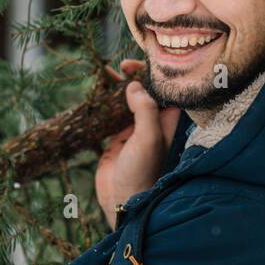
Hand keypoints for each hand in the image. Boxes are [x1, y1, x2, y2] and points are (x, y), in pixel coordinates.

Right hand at [95, 59, 182, 228]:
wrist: (121, 199)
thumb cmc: (142, 170)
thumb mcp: (149, 137)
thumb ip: (145, 109)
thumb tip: (134, 86)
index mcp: (167, 122)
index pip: (167, 89)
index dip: (156, 73)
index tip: (139, 65)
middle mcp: (153, 123)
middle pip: (147, 91)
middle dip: (136, 75)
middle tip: (121, 66)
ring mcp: (133, 129)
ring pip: (127, 99)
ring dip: (118, 85)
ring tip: (106, 73)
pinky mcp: (116, 137)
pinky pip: (111, 113)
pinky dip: (104, 101)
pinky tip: (96, 91)